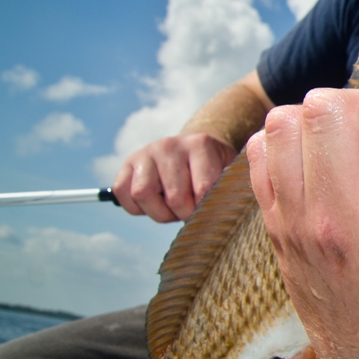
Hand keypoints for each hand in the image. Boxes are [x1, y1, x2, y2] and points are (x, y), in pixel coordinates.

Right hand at [113, 133, 236, 221]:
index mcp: (200, 144)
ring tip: (173, 208)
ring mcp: (146, 152)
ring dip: (160, 213)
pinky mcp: (127, 163)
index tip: (209, 213)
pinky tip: (155, 203)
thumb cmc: (215, 168)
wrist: (194, 149)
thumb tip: (233, 211)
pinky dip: (138, 208)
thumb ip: (232, 187)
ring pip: (143, 195)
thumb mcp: (230, 172)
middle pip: (174, 197)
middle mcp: (170, 144)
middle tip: (191, 212)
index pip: (202, 188)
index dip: (204, 210)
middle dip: (184, 214)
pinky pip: (125, 195)